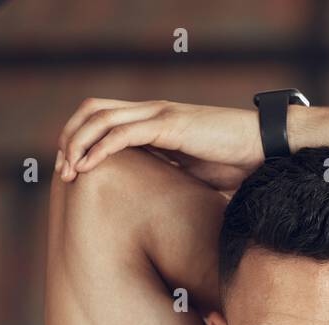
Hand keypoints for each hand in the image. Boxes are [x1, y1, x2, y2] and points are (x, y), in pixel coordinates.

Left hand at [55, 98, 264, 191]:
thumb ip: (171, 180)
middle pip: (93, 111)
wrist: (268, 149)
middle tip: (61, 170)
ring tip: (68, 172)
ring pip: (101, 119)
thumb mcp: (195, 175)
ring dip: (77, 144)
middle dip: (69, 138)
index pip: (104, 119)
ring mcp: (160, 116)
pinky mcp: (170, 126)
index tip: (71, 171)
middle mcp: (153, 112)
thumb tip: (158, 209)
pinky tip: (86, 168)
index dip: (80, 140)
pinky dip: (99, 149)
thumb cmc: (239, 165)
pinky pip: (123, 134)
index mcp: (156, 122)